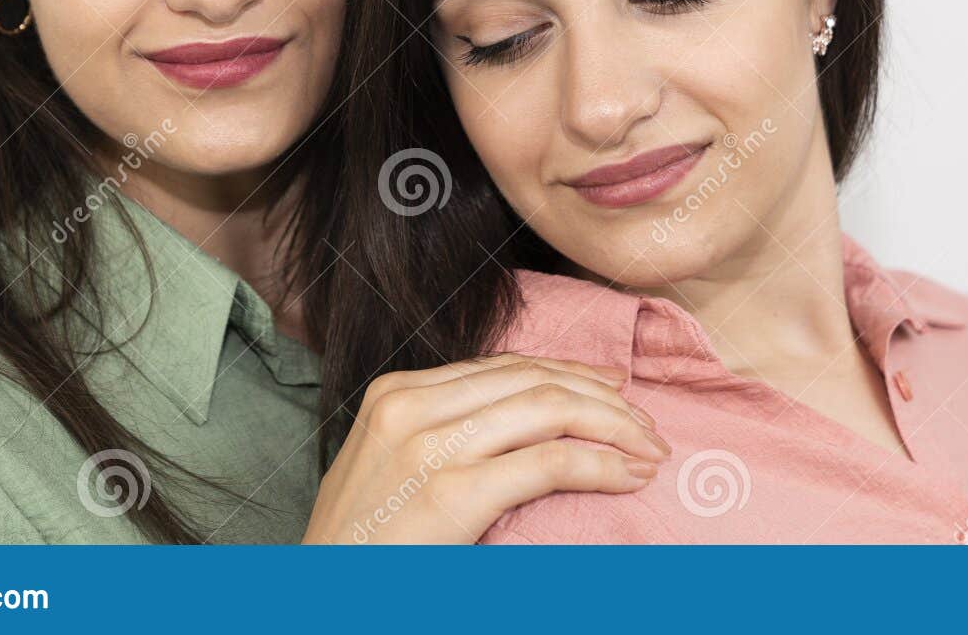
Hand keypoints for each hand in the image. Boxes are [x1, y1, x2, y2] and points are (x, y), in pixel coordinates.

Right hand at [302, 353, 669, 542]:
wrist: (320, 601)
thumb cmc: (361, 552)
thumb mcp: (391, 471)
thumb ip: (444, 434)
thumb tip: (526, 424)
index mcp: (395, 392)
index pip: (504, 366)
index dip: (569, 373)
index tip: (613, 388)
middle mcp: (410, 405)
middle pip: (532, 379)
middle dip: (601, 398)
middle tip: (644, 425)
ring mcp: (428, 446)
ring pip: (549, 409)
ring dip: (613, 427)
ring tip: (648, 449)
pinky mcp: (451, 493)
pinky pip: (548, 462)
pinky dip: (599, 464)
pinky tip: (627, 475)